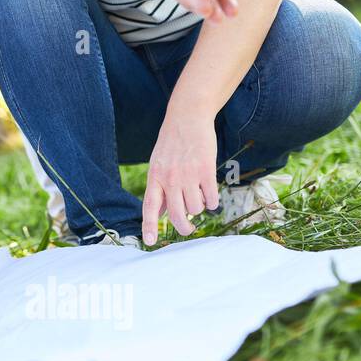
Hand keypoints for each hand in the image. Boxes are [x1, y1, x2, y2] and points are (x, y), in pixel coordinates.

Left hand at [142, 111, 219, 246]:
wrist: (187, 118)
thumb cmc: (172, 143)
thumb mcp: (158, 164)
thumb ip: (159, 187)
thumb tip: (160, 211)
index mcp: (155, 177)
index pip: (149, 207)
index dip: (149, 226)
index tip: (150, 242)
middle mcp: (169, 179)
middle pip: (177, 214)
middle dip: (184, 227)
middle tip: (188, 229)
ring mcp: (188, 175)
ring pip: (195, 208)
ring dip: (199, 208)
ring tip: (198, 196)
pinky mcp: (205, 171)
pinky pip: (211, 199)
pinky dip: (212, 201)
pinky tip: (209, 193)